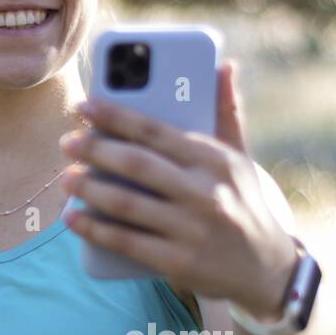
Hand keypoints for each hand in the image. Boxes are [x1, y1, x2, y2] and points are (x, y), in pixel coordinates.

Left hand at [58, 61, 296, 320]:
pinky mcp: (179, 262)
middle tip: (67, 143)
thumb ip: (226, 112)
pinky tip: (73, 218)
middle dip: (95, 150)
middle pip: (136, 164)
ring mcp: (191, 229)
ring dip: (89, 189)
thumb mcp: (241, 158)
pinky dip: (95, 229)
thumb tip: (224, 65)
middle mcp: (204, 192)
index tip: (84, 107)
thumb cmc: (244, 204)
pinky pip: (127, 242)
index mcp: (214, 160)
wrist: (269, 270)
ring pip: (127, 203)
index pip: (156, 131)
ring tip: (66, 179)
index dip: (115, 116)